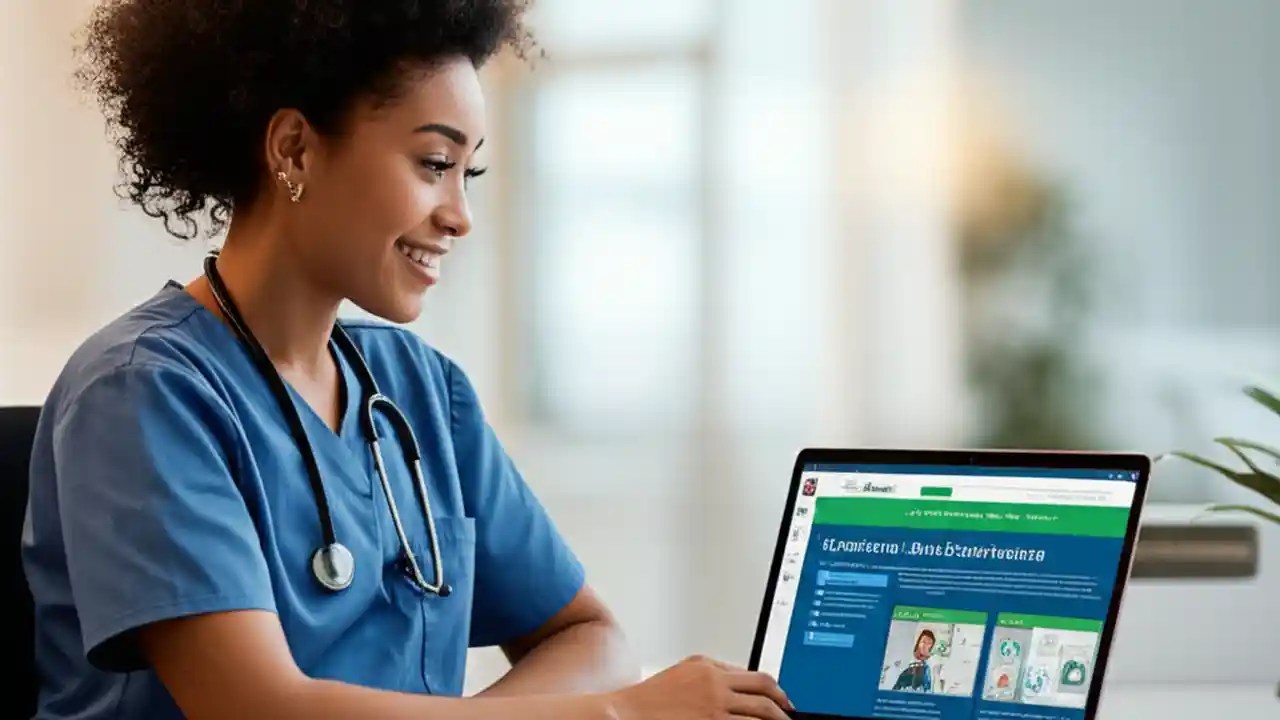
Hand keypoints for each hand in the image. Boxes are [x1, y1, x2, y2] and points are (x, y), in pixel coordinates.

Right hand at [608, 655, 793, 719]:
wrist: (626, 713)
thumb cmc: (650, 699)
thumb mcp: (682, 673)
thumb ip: (712, 672)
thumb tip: (740, 681)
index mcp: (709, 667)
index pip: (755, 676)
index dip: (776, 690)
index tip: (783, 701)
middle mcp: (715, 684)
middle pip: (764, 693)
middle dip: (783, 708)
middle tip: (790, 717)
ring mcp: (714, 707)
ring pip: (760, 715)